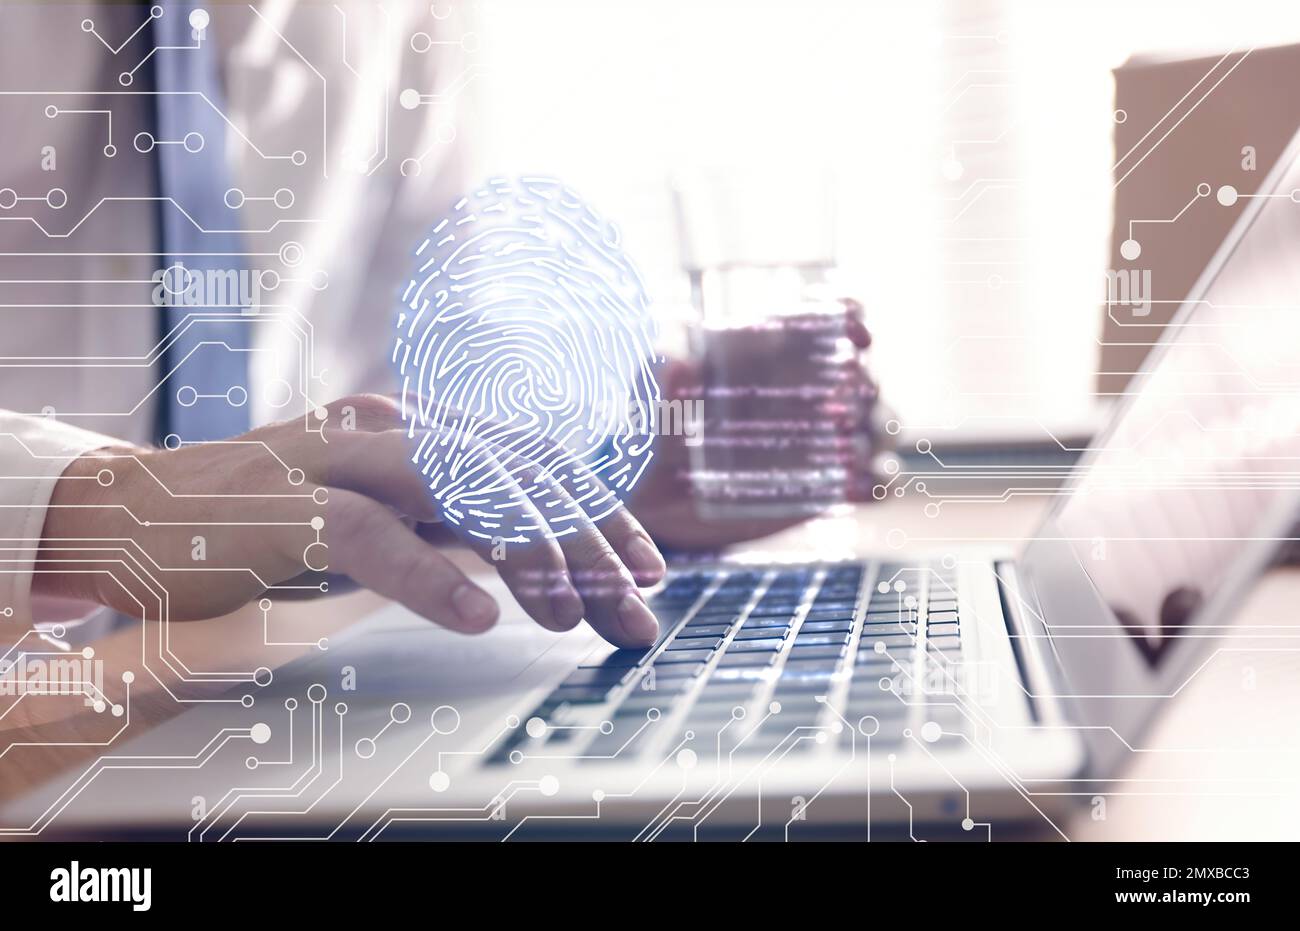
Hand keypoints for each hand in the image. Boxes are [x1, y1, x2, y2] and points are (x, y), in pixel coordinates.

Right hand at [34, 395, 665, 646]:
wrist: (140, 513)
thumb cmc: (276, 528)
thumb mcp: (385, 524)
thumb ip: (456, 535)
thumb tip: (551, 572)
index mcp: (422, 432)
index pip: (536, 463)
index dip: (601, 516)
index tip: (647, 575)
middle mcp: (392, 430)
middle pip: (518, 471)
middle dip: (591, 541)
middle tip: (637, 608)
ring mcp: (337, 458)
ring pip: (459, 486)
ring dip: (530, 553)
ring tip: (576, 616)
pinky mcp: (284, 504)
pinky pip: (368, 532)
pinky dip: (426, 574)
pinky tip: (475, 616)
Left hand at [629, 298, 886, 549]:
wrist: (649, 488)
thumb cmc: (653, 419)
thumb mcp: (652, 387)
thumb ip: (665, 373)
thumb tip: (681, 364)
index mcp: (776, 348)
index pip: (832, 317)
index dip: (851, 317)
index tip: (853, 334)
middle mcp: (809, 388)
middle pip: (864, 375)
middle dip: (867, 385)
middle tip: (850, 399)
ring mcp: (822, 437)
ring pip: (880, 424)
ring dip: (879, 430)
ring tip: (853, 448)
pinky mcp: (825, 486)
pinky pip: (872, 480)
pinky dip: (879, 479)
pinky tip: (862, 483)